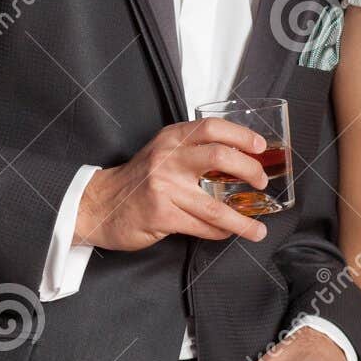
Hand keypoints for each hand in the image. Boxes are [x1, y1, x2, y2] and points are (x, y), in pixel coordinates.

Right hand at [74, 119, 271, 250]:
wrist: (99, 204)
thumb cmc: (137, 181)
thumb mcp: (161, 154)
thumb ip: (191, 152)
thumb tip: (238, 162)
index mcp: (171, 139)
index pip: (212, 127)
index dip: (241, 135)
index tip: (260, 147)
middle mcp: (168, 158)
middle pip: (220, 157)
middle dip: (249, 170)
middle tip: (262, 182)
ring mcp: (164, 187)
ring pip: (215, 205)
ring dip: (242, 220)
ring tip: (258, 229)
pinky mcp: (162, 215)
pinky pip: (202, 226)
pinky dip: (220, 232)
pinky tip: (227, 233)